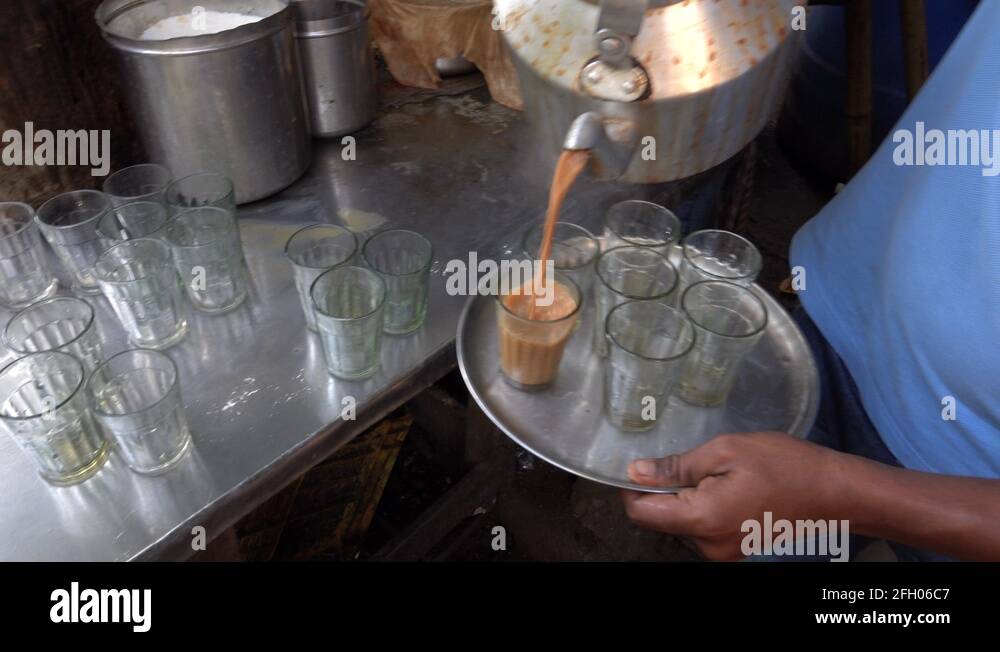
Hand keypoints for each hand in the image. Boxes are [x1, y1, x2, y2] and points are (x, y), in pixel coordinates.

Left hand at [621, 432, 841, 560]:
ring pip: (683, 521)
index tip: (639, 464)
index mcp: (701, 520)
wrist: (831, 492)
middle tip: (693, 460)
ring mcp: (722, 552)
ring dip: (688, 496)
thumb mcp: (725, 452)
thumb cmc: (783, 465)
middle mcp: (708, 545)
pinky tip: (728, 486)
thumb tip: (636, 472)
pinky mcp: (734, 549)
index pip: (641, 513)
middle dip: (666, 489)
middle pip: (662, 518)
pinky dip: (704, 506)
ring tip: (719, 472)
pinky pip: (703, 527)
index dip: (631, 489)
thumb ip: (677, 466)